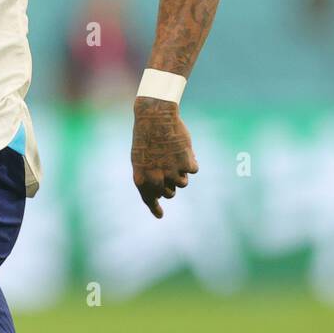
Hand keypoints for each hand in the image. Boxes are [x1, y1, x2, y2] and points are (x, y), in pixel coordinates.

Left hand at [130, 97, 197, 218]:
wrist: (155, 116)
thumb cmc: (146, 137)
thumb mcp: (140, 159)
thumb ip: (149, 178)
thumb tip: (161, 195)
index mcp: (141, 179)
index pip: (149, 199)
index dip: (155, 208)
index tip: (160, 215)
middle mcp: (156, 179)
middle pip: (170, 194)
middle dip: (171, 185)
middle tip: (170, 170)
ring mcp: (172, 173)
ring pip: (183, 183)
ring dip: (181, 172)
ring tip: (175, 155)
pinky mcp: (186, 164)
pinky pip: (193, 170)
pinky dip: (191, 160)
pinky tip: (183, 148)